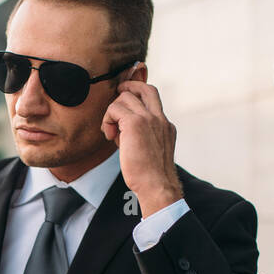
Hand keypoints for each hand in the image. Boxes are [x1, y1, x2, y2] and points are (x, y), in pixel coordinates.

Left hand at [102, 78, 182, 216]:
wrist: (156, 185)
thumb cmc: (150, 176)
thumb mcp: (150, 151)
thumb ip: (140, 137)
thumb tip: (120, 131)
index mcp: (165, 125)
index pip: (153, 98)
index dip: (138, 95)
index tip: (125, 103)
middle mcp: (159, 118)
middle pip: (145, 88)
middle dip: (127, 88)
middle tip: (115, 100)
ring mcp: (149, 119)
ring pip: (125, 97)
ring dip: (112, 111)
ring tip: (111, 132)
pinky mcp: (135, 123)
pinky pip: (115, 108)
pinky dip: (108, 119)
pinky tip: (109, 136)